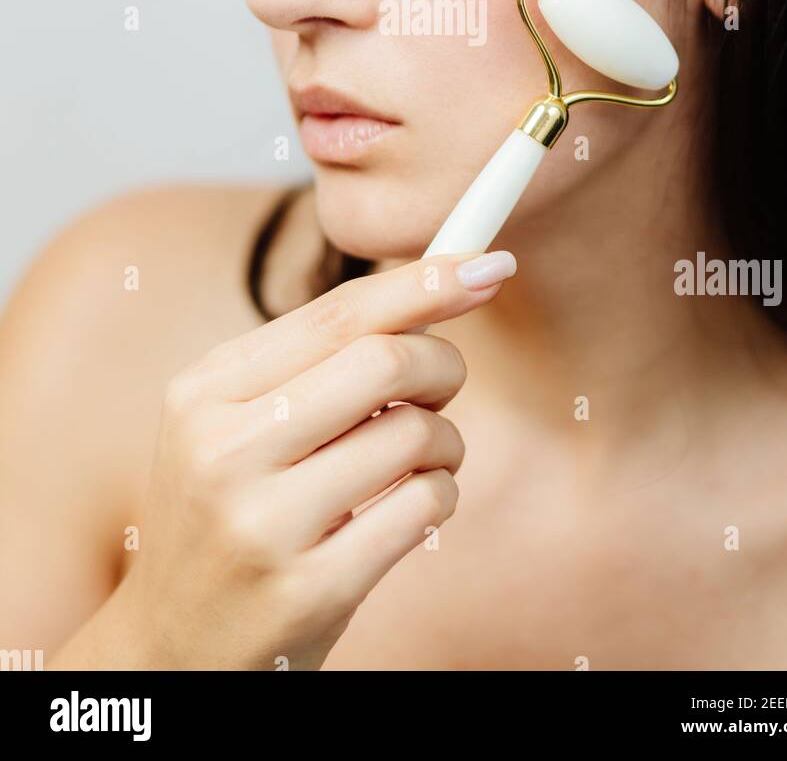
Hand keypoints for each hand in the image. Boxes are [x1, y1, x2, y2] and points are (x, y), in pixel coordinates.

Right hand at [118, 247, 515, 669]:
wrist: (175, 646)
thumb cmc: (228, 511)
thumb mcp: (236, 422)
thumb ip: (316, 359)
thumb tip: (438, 287)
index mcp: (204, 393)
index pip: (336, 315)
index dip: (423, 283)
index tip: (488, 262)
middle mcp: (223, 450)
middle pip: (384, 361)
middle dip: (441, 363)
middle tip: (442, 384)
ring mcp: (264, 524)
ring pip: (415, 433)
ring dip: (444, 440)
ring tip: (418, 460)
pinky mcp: (309, 589)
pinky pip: (425, 505)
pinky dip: (439, 494)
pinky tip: (409, 507)